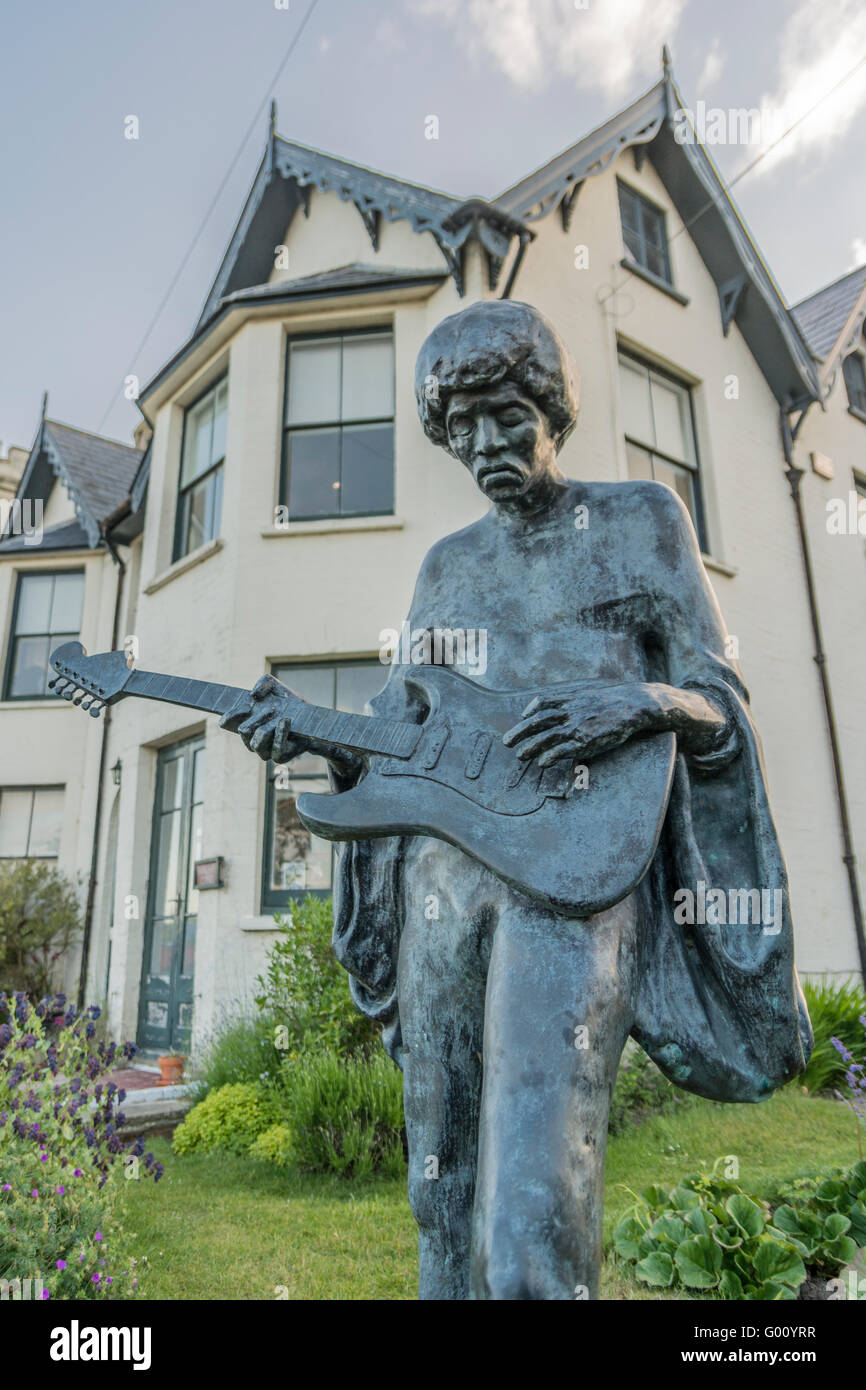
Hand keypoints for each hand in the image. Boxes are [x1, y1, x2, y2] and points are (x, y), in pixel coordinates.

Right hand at [226, 674, 362, 781]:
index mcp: (247, 722)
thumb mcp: (276, 687)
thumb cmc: (289, 703)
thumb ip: (264, 683)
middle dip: (256, 718)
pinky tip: (285, 721)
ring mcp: (265, 750)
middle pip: (243, 731)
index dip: (227, 718)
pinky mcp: (279, 756)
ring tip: (278, 715)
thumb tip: (253, 695)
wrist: (311, 718)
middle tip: (270, 708)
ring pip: (256, 743)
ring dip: (266, 727)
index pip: (230, 723)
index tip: (226, 715)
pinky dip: (280, 733)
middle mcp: (252, 738)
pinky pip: (275, 748)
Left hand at [502, 685, 652, 767]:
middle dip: (520, 732)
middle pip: (538, 721)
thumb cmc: (614, 699)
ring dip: (530, 747)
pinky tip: (542, 763)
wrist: (634, 705)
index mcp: (570, 697)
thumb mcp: (590, 690)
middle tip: (507, 741)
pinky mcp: (586, 740)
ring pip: (546, 738)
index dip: (530, 709)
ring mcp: (576, 726)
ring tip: (520, 756)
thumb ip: (574, 695)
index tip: (523, 716)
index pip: (543, 702)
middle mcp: (569, 710)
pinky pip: (563, 750)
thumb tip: (561, 700)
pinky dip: (550, 756)